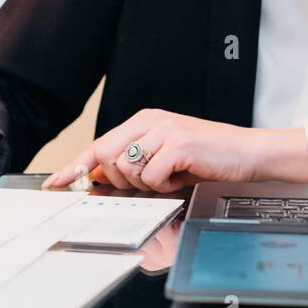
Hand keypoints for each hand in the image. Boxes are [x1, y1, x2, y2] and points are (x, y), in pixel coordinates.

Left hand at [41, 109, 292, 192]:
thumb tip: (101, 179)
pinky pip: (151, 176)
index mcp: (144, 121)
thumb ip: (135, 163)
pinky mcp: (178, 144)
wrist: (248, 153)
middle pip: (107, 156)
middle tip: (150, 181)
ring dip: (148, 183)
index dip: (77, 165)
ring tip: (171, 176)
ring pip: (127, 168)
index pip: (100, 144)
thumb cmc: (208, 158)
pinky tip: (181, 177)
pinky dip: (165, 186)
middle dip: (121, 179)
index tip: (59, 182)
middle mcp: (150, 121)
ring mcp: (164, 130)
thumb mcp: (166, 159)